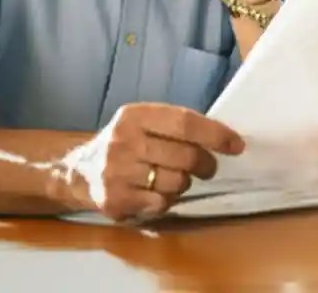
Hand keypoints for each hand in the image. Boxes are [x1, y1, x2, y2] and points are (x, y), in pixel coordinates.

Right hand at [59, 103, 243, 221]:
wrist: (80, 172)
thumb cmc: (127, 145)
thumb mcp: (144, 123)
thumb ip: (177, 126)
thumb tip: (225, 138)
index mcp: (135, 116)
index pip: (184, 123)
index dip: (215, 134)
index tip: (237, 145)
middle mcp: (123, 141)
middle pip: (184, 156)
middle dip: (205, 164)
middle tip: (208, 168)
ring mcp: (117, 172)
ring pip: (176, 182)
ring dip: (184, 183)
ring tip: (173, 178)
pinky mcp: (115, 200)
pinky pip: (161, 203)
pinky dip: (167, 200)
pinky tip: (155, 192)